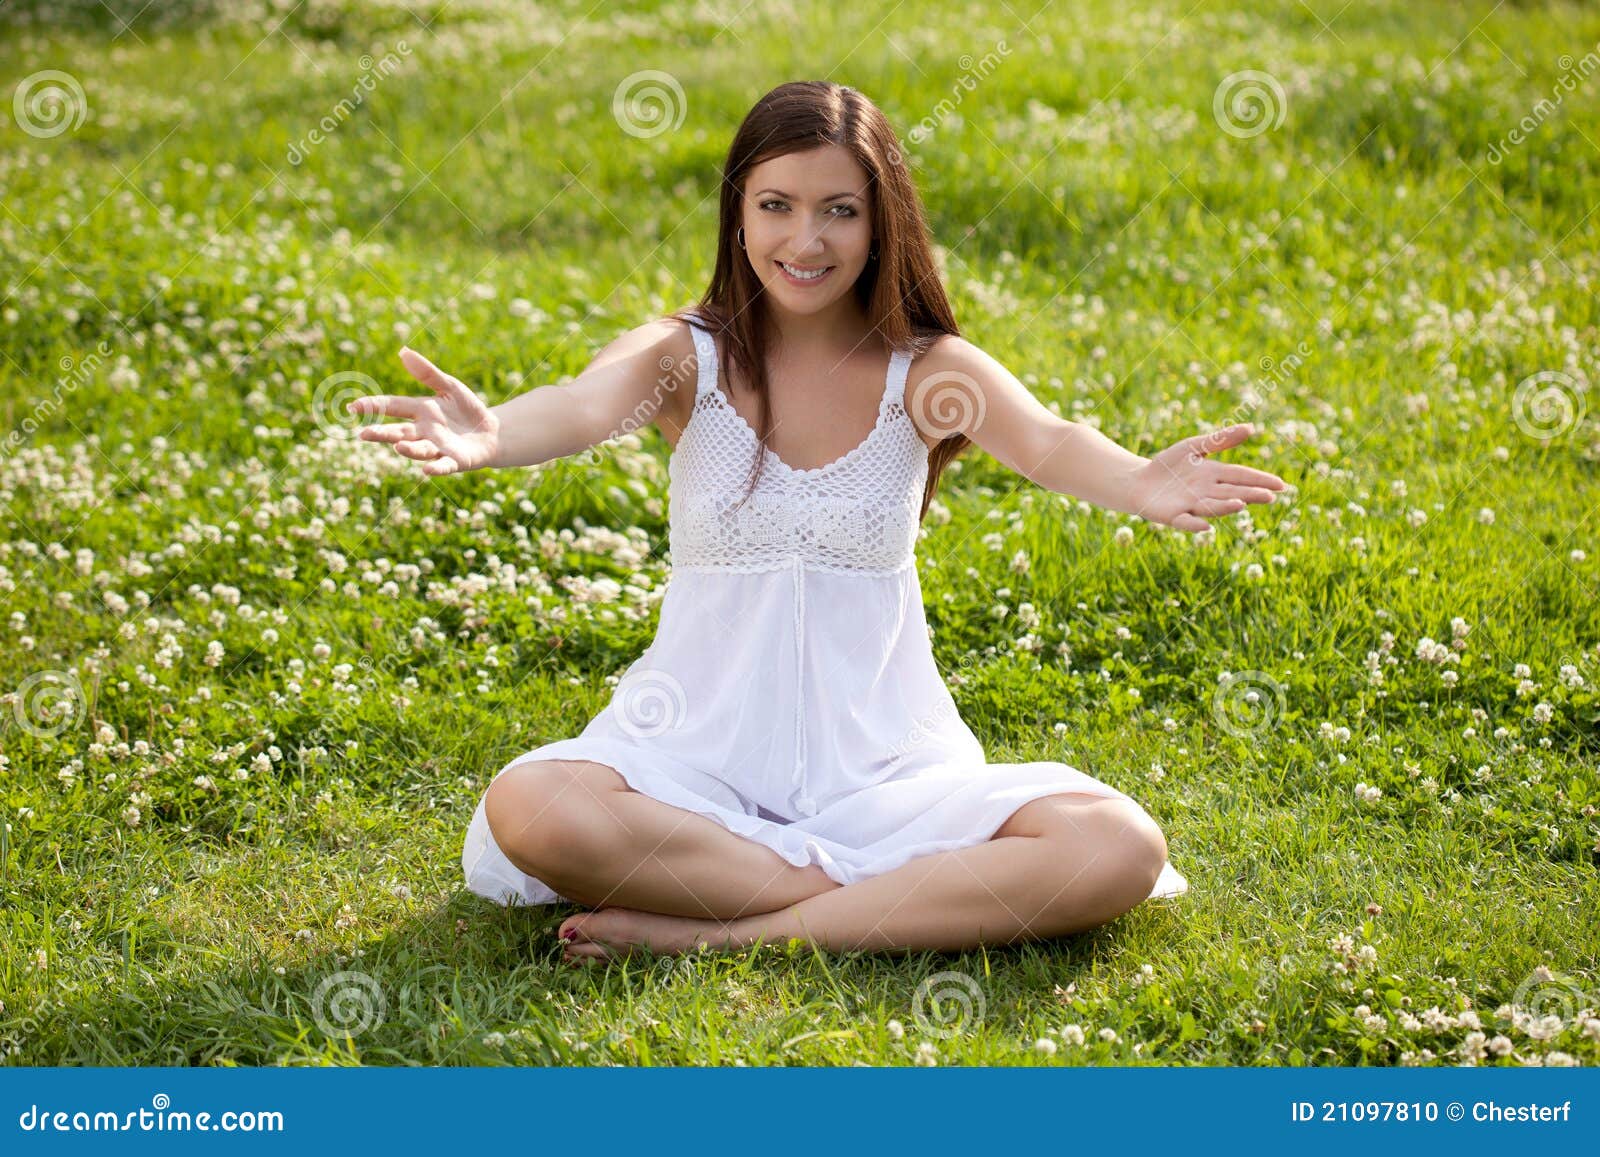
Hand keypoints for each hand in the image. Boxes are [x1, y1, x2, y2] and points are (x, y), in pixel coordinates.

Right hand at [347, 348, 501, 475]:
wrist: (491, 431)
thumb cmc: (466, 409)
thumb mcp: (449, 386)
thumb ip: (428, 373)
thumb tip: (403, 351)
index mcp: (420, 411)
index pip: (393, 407)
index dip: (374, 406)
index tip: (353, 407)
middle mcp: (424, 431)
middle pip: (399, 433)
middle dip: (382, 434)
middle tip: (364, 434)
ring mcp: (438, 447)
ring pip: (419, 449)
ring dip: (409, 449)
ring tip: (398, 446)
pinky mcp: (455, 461)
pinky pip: (444, 465)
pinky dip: (436, 468)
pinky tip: (427, 470)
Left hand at [1124, 423, 1287, 532]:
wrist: (1138, 481)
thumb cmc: (1169, 465)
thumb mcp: (1194, 446)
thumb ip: (1220, 439)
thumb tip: (1251, 427)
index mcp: (1214, 475)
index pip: (1242, 476)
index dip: (1260, 480)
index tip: (1281, 485)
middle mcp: (1206, 492)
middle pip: (1232, 492)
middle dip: (1250, 494)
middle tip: (1270, 497)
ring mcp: (1190, 505)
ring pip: (1212, 506)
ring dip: (1226, 507)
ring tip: (1241, 504)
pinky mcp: (1172, 516)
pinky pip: (1185, 521)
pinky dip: (1194, 524)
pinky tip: (1205, 525)